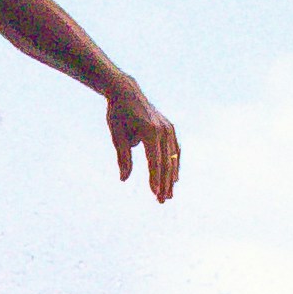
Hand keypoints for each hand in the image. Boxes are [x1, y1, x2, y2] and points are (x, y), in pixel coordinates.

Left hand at [105, 85, 180, 201]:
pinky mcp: (170, 128)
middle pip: (166, 162)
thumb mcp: (117, 136)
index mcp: (150, 132)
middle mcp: (163, 130)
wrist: (127, 92)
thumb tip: (124, 179)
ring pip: (173, 157)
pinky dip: (175, 164)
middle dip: (164, 183)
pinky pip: (175, 149)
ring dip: (171, 177)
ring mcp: (169, 128)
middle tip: (162, 201)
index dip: (155, 179)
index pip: (154, 161)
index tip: (155, 193)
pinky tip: (174, 178)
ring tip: (169, 194)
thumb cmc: (118, 115)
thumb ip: (123, 157)